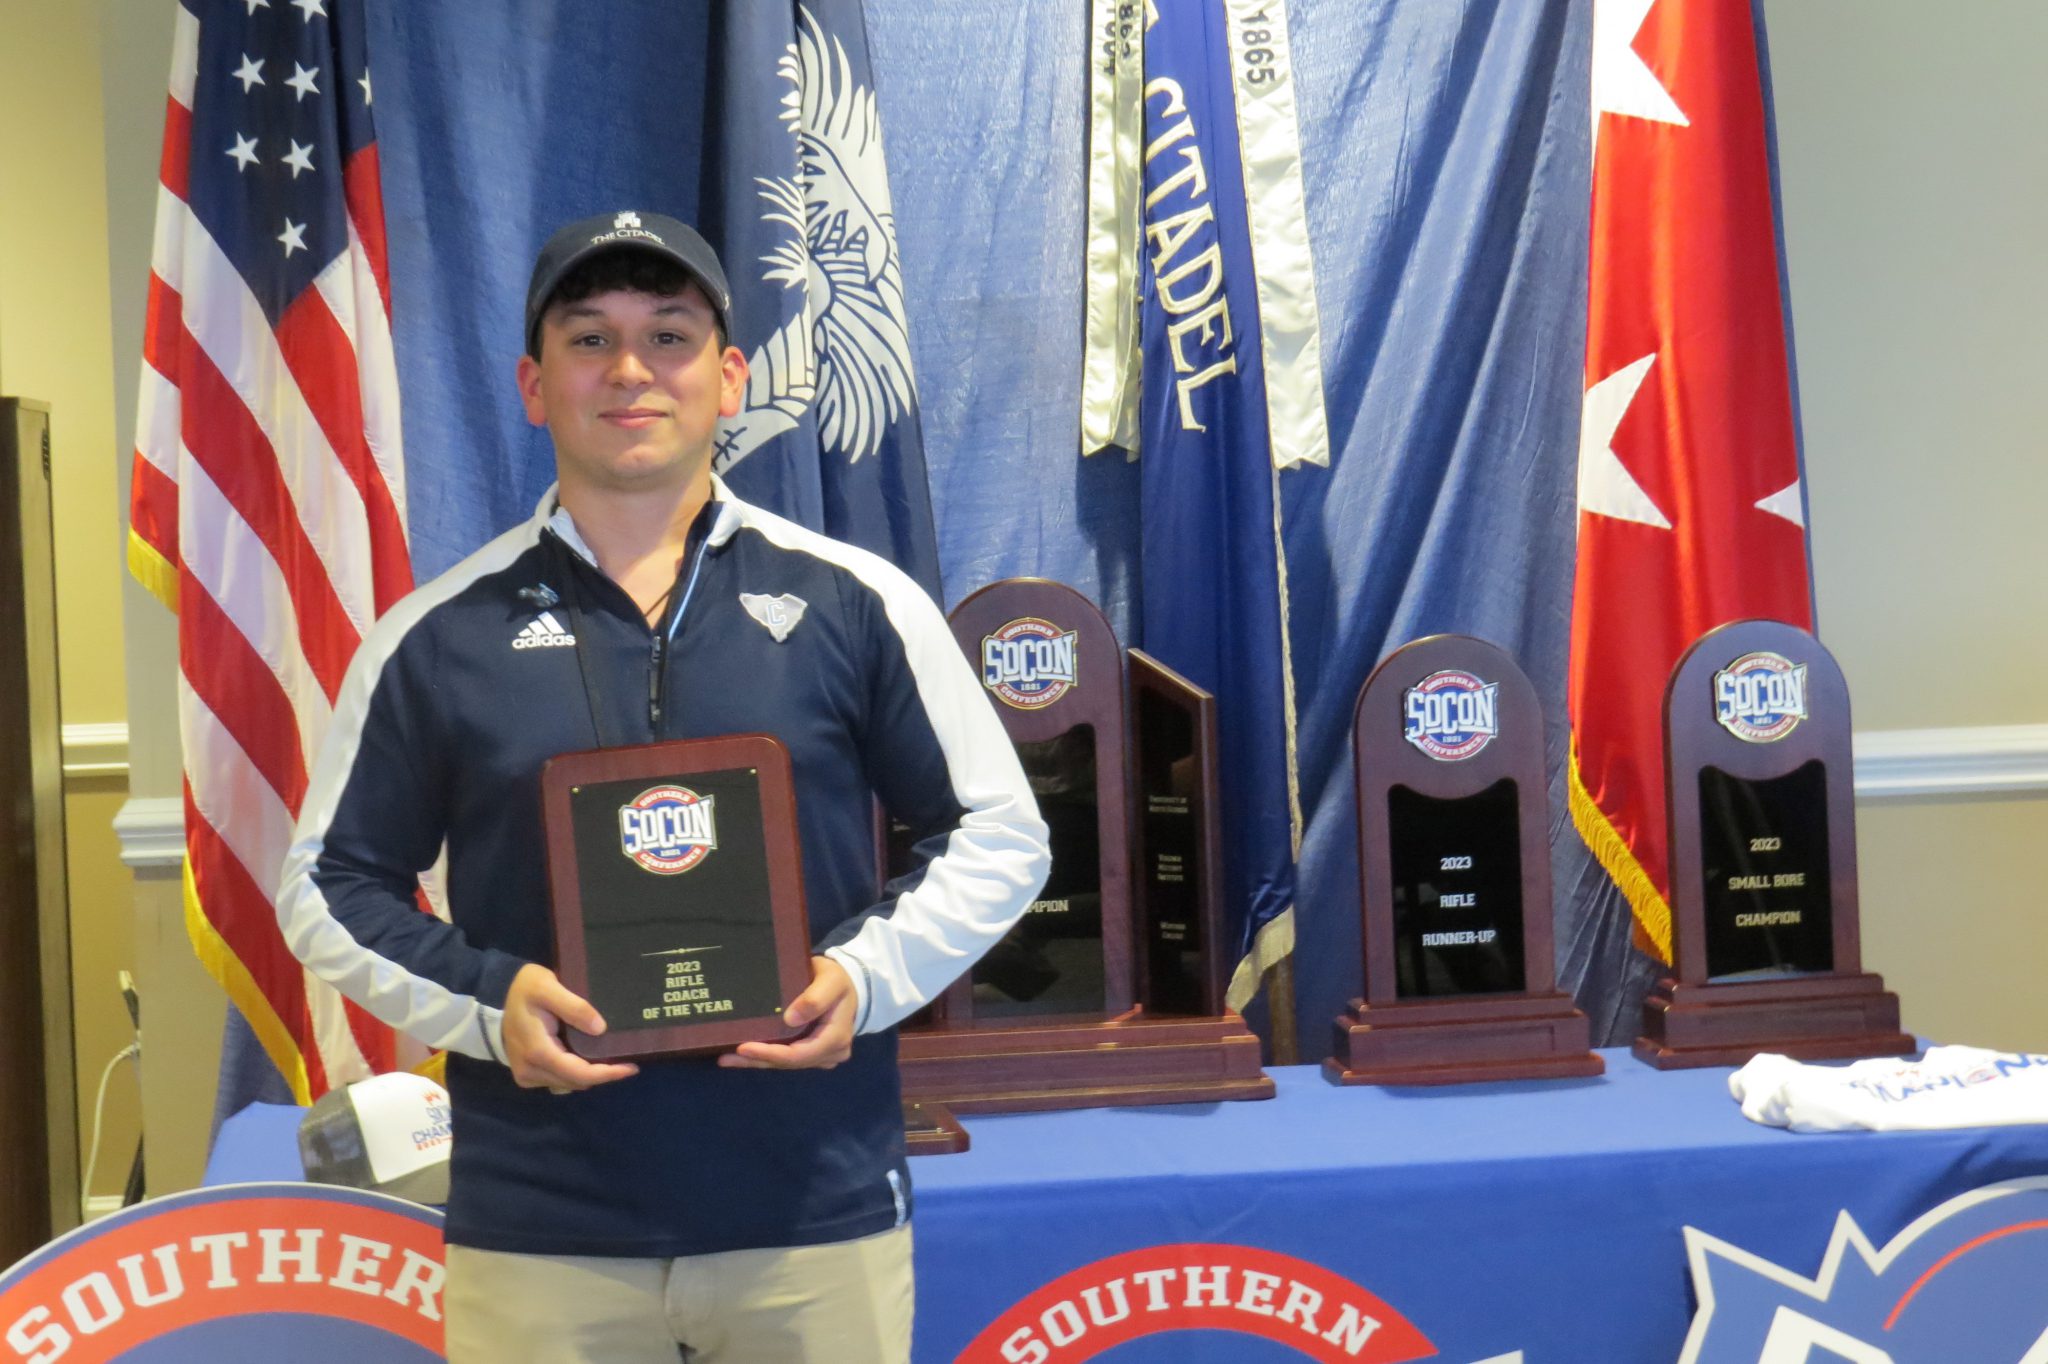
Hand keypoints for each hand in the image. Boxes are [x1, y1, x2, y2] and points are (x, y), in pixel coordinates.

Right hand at [501, 963, 638, 1092]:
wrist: (494, 998)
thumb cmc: (523, 989)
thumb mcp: (548, 987)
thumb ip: (574, 1006)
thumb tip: (600, 1029)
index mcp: (538, 1052)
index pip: (580, 1073)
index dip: (607, 1073)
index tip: (631, 1068)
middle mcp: (530, 1070)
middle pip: (576, 1081)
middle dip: (602, 1074)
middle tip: (625, 1061)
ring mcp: (527, 1075)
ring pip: (568, 1083)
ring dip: (589, 1074)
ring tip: (609, 1059)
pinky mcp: (526, 1075)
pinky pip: (558, 1080)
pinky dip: (574, 1073)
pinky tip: (587, 1058)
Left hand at [718, 955, 858, 1070]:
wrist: (849, 984)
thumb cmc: (838, 980)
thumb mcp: (832, 981)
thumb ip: (816, 998)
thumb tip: (791, 1019)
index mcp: (836, 1038)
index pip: (800, 1054)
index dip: (771, 1054)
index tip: (744, 1047)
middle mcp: (830, 1053)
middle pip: (790, 1063)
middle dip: (758, 1060)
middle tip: (727, 1057)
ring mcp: (821, 1056)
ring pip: (786, 1063)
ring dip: (757, 1061)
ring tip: (727, 1059)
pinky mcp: (812, 1053)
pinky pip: (788, 1058)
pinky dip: (765, 1057)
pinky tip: (743, 1056)